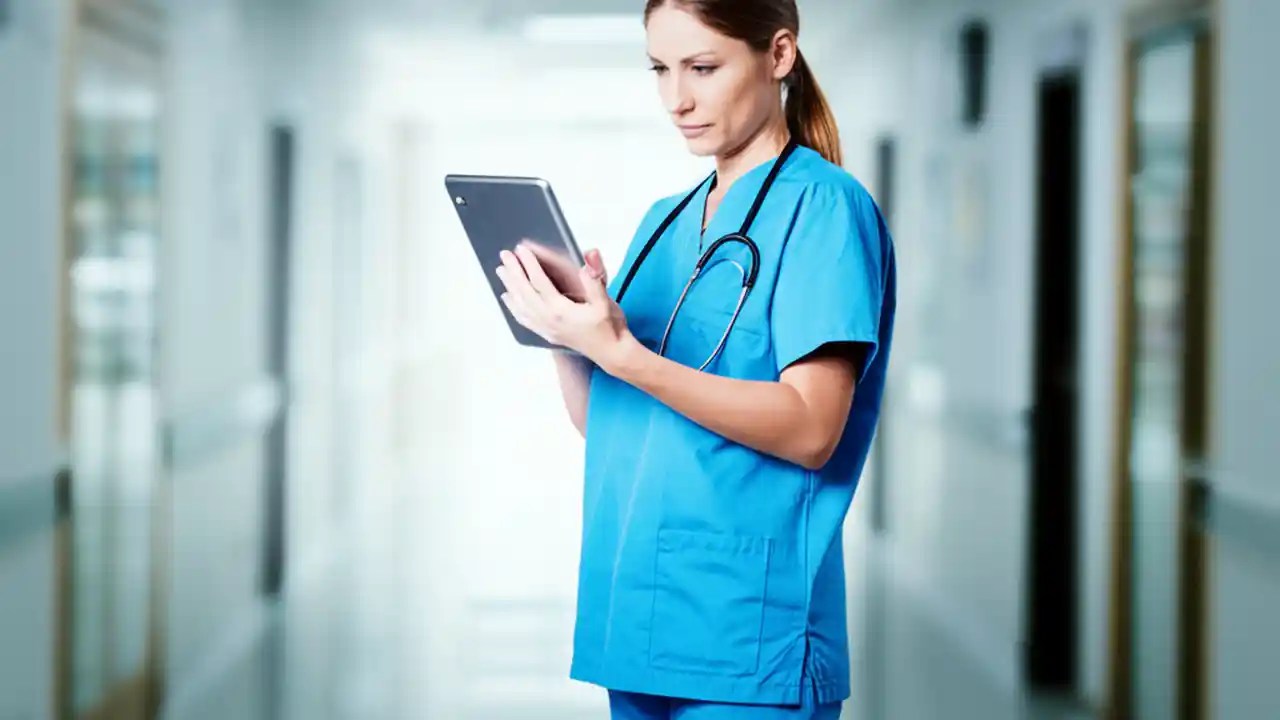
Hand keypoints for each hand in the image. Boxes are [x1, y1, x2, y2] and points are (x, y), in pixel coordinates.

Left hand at [495, 245, 636, 372]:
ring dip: (510, 287)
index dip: (529, 264)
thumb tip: (589, 255)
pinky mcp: (548, 334)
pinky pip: (525, 320)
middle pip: (525, 292)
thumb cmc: (610, 327)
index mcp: (561, 310)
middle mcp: (549, 320)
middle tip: (504, 255)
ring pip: (521, 306)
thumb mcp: (606, 301)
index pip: (540, 282)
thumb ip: (594, 278)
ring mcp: (547, 329)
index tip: (521, 249)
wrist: (612, 353)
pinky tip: (508, 298)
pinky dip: (514, 307)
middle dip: (514, 272)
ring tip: (501, 271)